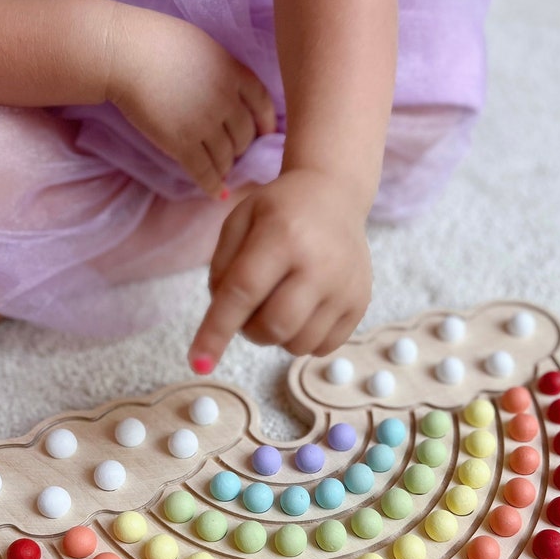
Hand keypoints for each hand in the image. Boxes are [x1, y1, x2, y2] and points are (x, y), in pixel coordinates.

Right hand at [105, 4, 275, 196]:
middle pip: (245, 135)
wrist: (125, 54)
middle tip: (233, 153)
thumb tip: (228, 88)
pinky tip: (219, 193)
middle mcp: (226, 101)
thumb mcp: (203, 45)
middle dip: (241, 147)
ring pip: (227, 157)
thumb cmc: (156, 41)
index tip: (267, 133)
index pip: (262, 102)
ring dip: (226, 166)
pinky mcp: (183, 144)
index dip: (266, 121)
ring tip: (222, 171)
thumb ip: (221, 69)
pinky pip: (205, 172)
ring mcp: (205, 124)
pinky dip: (213, 186)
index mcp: (233, 72)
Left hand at [188, 170, 372, 368]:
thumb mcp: (239, 221)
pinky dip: (303, 338)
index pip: (243, 293)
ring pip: (297, 345)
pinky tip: (303, 309)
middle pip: (273, 327)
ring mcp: (345, 286)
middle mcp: (320, 264)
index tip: (199, 363)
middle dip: (250, 330)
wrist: (335, 195)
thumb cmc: (279, 212)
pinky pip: (322, 347)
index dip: (216, 331)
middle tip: (250, 309)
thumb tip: (221, 323)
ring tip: (279, 303)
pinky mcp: (360, 303)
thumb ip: (221, 270)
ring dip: (277, 335)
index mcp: (283, 235)